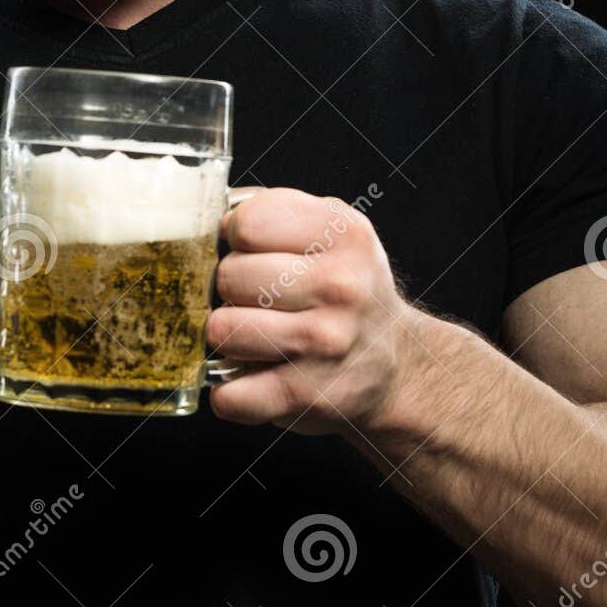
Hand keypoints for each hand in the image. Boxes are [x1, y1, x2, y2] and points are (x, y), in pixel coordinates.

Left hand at [206, 188, 413, 435]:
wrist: (398, 363)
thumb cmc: (348, 290)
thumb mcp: (333, 230)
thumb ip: (275, 209)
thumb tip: (208, 213)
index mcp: (344, 235)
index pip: (248, 223)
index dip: (236, 236)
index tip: (251, 250)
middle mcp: (340, 287)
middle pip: (229, 276)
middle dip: (231, 288)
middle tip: (257, 298)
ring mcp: (323, 344)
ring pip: (221, 331)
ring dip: (227, 336)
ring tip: (255, 334)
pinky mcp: (305, 395)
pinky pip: (229, 396)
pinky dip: (228, 393)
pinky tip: (250, 376)